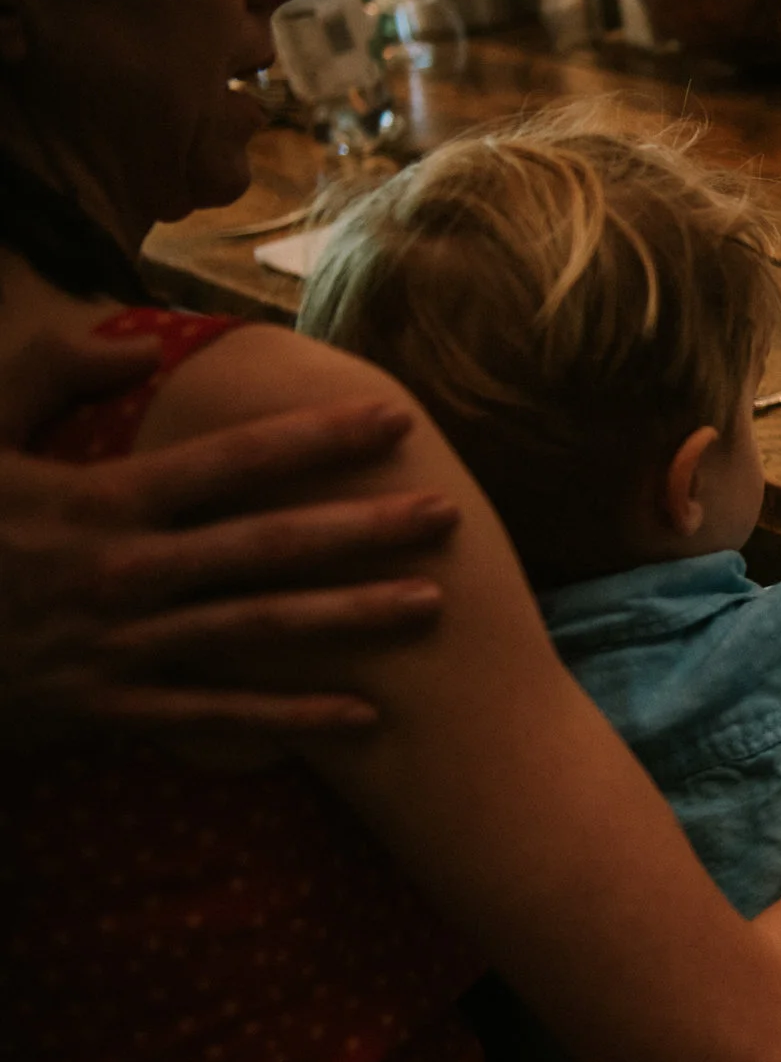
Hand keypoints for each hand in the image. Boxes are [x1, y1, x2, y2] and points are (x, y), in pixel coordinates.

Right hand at [0, 391, 459, 737]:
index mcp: (98, 503)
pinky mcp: (110, 711)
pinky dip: (289, 719)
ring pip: (259, 631)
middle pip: (269, 547)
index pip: (232, 460)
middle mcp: (124, 573)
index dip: (318, 437)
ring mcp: (121, 647)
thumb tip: (141, 342)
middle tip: (450, 512)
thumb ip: (48, 375)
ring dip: (351, 618)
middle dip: (365, 528)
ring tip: (433, 603)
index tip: (393, 418)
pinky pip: (215, 718)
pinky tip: (362, 714)